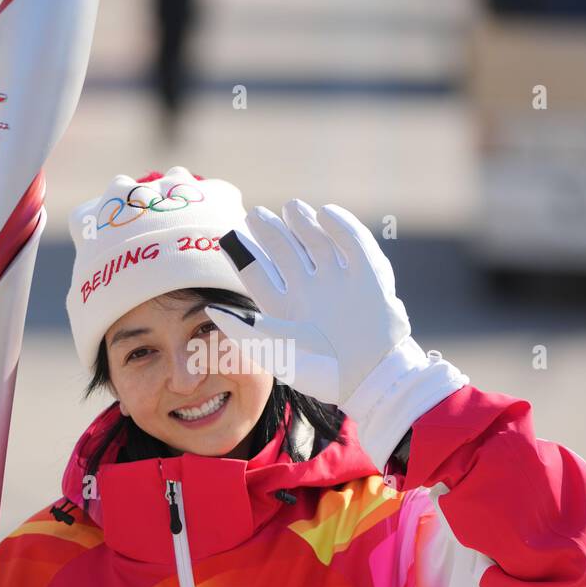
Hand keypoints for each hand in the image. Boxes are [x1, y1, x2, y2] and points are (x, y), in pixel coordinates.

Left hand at [205, 199, 410, 405]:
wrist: (374, 378)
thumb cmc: (322, 372)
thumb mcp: (278, 353)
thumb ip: (245, 332)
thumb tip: (211, 310)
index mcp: (284, 309)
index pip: (257, 273)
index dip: (243, 253)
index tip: (230, 235)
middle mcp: (309, 292)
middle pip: (284, 251)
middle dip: (269, 231)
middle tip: (256, 214)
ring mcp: (338, 281)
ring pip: (315, 241)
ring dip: (303, 222)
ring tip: (292, 208)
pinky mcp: (367, 275)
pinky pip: (352, 242)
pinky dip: (341, 225)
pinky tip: (326, 214)